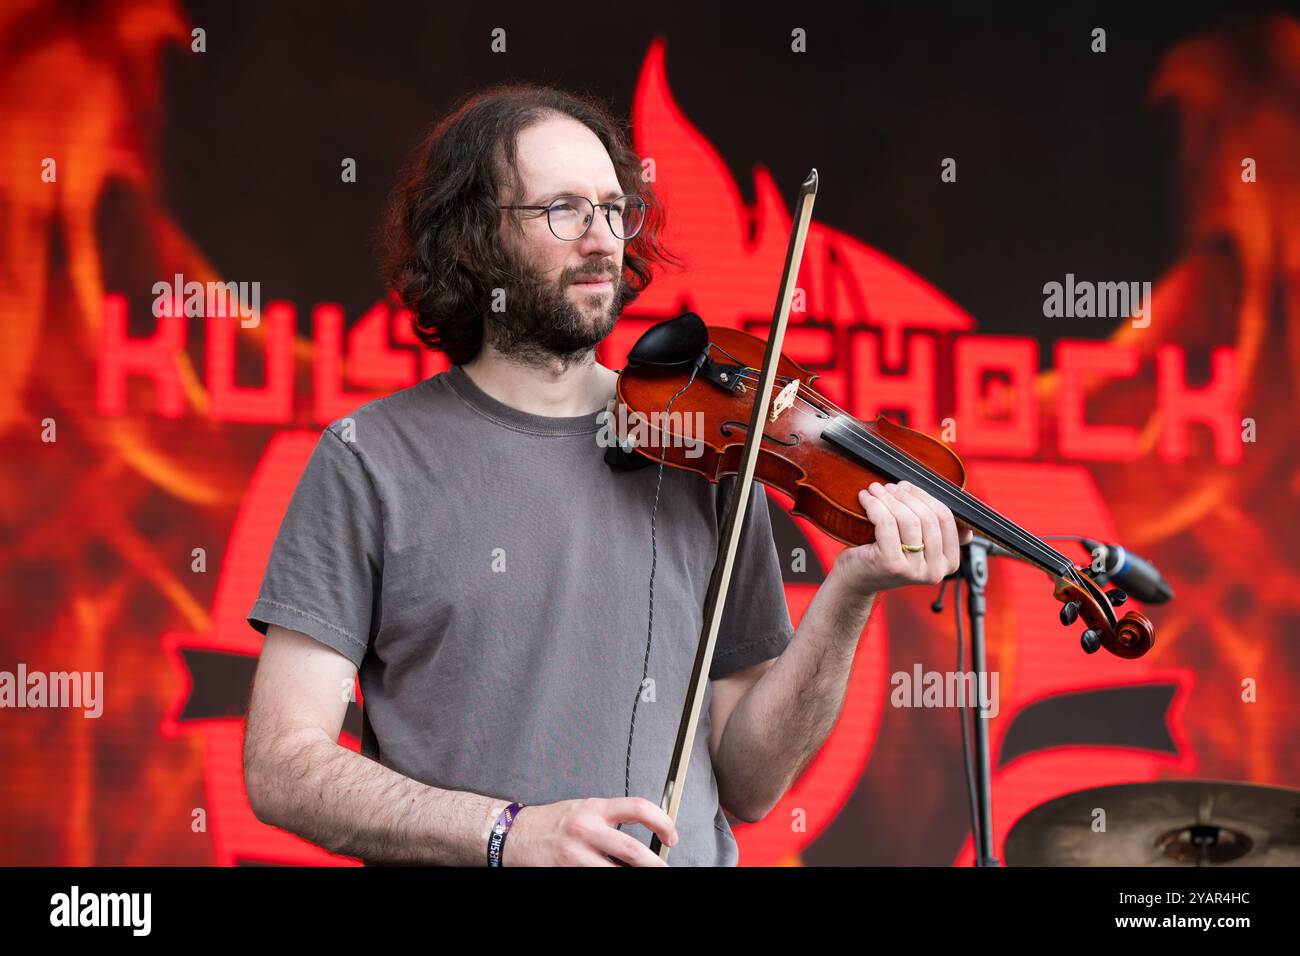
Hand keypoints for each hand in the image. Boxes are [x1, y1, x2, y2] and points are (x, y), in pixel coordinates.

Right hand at [501, 797, 677, 865]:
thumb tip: (645, 842)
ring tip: (640, 873)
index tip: (670, 836)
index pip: (638, 808)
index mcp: (595, 808)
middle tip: (663, 867)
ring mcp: (576, 854)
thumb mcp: (585, 810)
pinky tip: (612, 874)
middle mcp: (587, 829)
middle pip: (632, 850)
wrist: (517, 834)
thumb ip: (612, 821)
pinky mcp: (568, 870)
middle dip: (654, 864)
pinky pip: (596, 878)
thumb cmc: (553, 821)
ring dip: (632, 874)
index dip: (662, 822)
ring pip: (616, 871)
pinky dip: (609, 878)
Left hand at [831, 481, 973, 594]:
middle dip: (906, 495)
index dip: (925, 496)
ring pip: (907, 519)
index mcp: (949, 563)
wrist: (856, 578)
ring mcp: (914, 570)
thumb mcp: (918, 546)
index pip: (946, 518)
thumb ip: (939, 535)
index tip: (907, 486)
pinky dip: (875, 505)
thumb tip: (967, 525)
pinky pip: (886, 523)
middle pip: (927, 517)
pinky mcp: (891, 564)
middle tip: (888, 486)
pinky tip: (865, 498)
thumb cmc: (885, 555)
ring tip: (876, 489)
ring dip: (889, 498)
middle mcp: (936, 571)